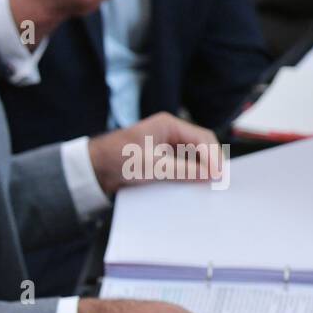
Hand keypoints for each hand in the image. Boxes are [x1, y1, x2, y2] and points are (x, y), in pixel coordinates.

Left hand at [88, 112, 224, 196]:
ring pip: (191, 159)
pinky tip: (191, 188)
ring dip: (199, 171)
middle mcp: (169, 133)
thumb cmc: (117, 159)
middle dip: (209, 164)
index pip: (202, 138)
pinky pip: (180, 168)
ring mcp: (164, 148)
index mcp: (169, 125)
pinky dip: (187, 177)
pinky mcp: (159, 161)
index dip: (214, 157)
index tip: (220, 175)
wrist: (93, 171)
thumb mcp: (153, 166)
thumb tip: (210, 175)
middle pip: (200, 148)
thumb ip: (183, 170)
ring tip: (208, 187)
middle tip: (218, 183)